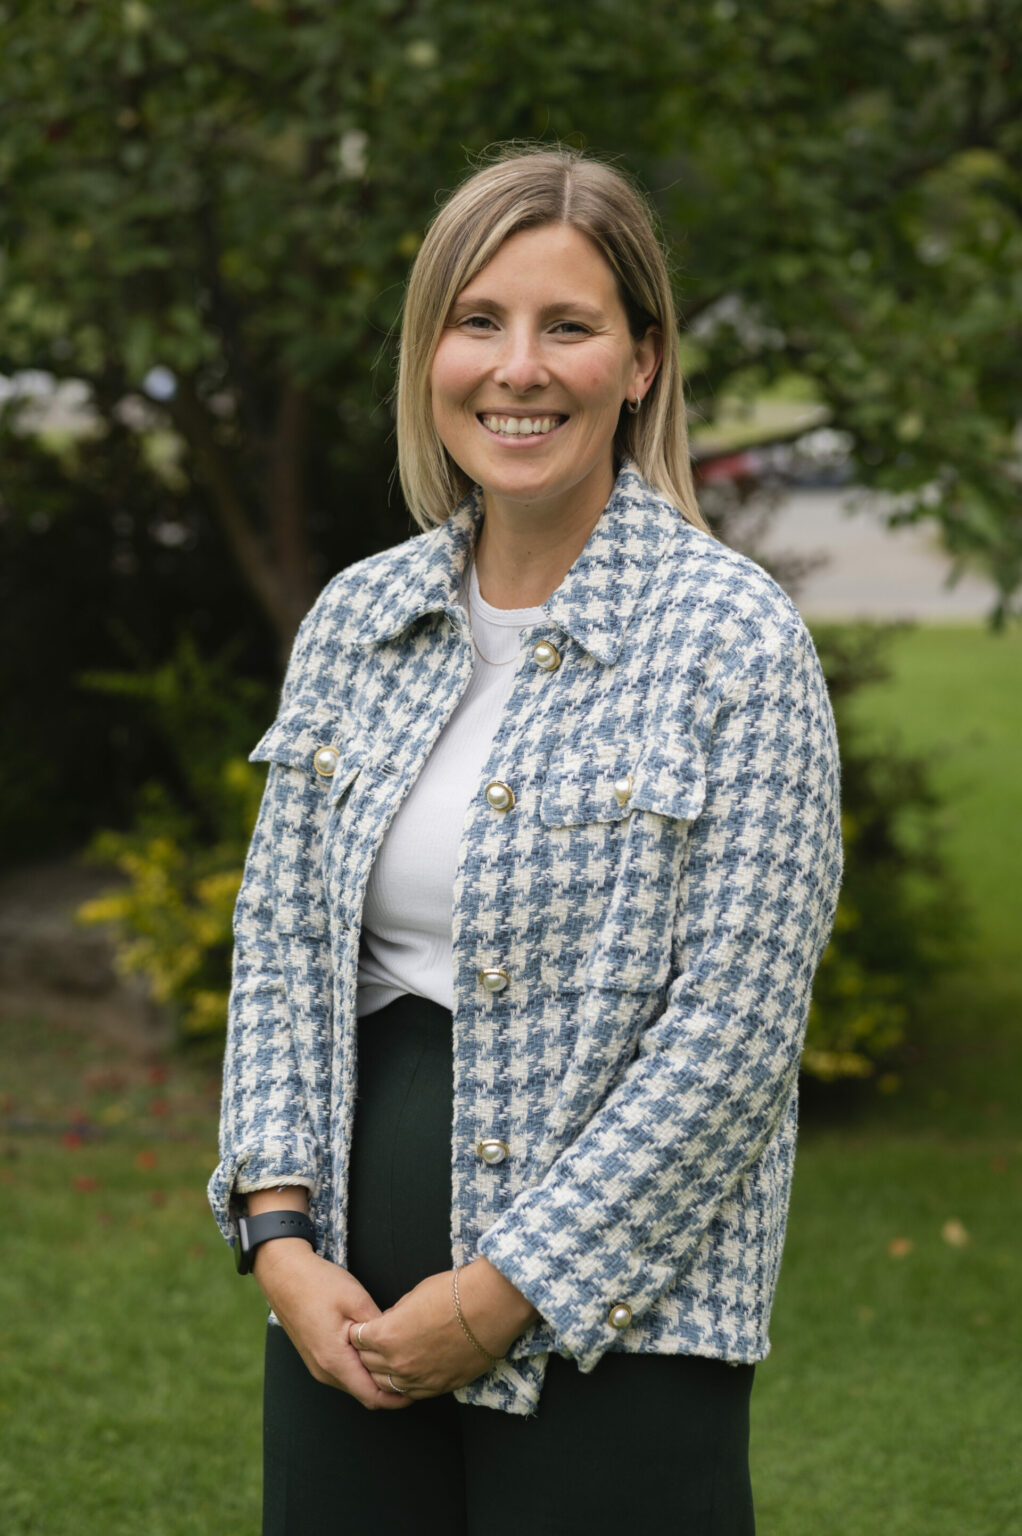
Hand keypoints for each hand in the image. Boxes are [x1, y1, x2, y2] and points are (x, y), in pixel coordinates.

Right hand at [253, 1242, 412, 1411]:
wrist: (284, 1274)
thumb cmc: (318, 1284)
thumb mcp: (355, 1299)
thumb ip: (378, 1327)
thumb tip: (397, 1344)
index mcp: (335, 1361)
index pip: (372, 1397)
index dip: (397, 1398)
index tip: (419, 1387)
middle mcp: (324, 1371)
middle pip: (364, 1393)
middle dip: (390, 1388)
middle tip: (415, 1371)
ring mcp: (318, 1365)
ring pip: (354, 1383)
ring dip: (375, 1377)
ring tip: (399, 1359)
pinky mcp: (316, 1356)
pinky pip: (344, 1372)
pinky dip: (362, 1368)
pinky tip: (377, 1350)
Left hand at [349, 1258, 538, 1399]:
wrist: (490, 1307)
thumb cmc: (452, 1293)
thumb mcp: (414, 1295)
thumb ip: (394, 1315)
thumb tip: (388, 1323)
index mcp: (385, 1336)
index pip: (357, 1340)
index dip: (359, 1331)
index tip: (362, 1327)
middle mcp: (397, 1363)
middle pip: (367, 1365)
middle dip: (366, 1353)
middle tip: (372, 1344)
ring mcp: (418, 1379)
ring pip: (387, 1385)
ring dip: (384, 1373)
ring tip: (389, 1360)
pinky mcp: (438, 1388)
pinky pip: (411, 1393)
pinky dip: (405, 1385)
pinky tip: (408, 1373)